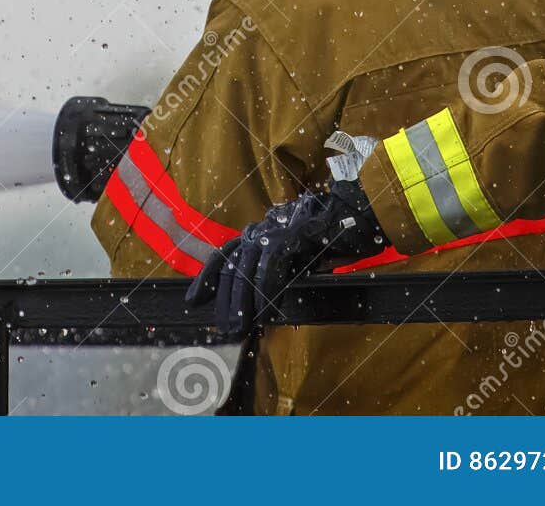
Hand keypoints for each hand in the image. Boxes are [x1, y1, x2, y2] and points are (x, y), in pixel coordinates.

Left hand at [184, 180, 385, 338]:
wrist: (352, 216)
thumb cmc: (323, 242)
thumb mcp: (293, 261)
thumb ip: (273, 276)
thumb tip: (257, 306)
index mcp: (256, 235)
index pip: (222, 256)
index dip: (206, 279)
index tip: (192, 302)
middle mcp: (259, 231)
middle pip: (230, 266)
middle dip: (225, 300)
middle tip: (224, 328)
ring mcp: (273, 230)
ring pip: (246, 267)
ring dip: (243, 300)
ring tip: (241, 326)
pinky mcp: (290, 234)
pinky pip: (271, 265)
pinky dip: (267, 288)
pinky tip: (266, 308)